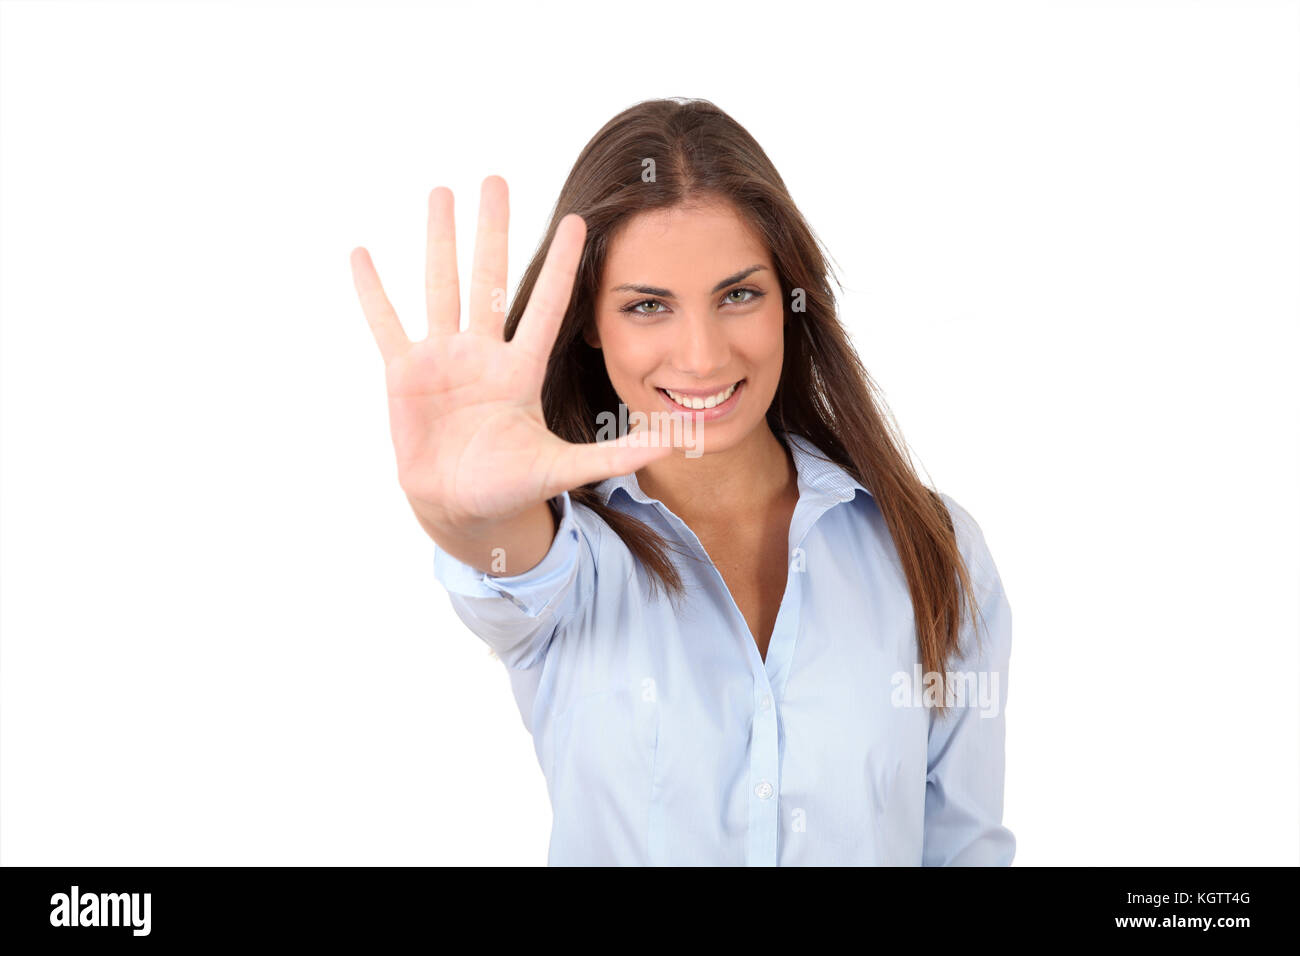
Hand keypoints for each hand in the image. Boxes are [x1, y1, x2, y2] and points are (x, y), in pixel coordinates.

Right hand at [350, 176, 668, 534]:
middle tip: (495, 179)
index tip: (580, 220)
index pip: (548, 305)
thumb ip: (616, 454)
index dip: (564, 266)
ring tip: (440, 193)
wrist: (462, 508)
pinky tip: (362, 255)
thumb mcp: (564, 468)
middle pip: (488, 279)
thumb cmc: (512, 486)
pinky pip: (385, 324)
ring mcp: (441, 359)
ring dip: (438, 241)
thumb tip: (678, 442)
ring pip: (440, 286)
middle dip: (492, 230)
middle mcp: (482, 353)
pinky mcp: (404, 374)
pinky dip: (372, 291)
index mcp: (521, 370)